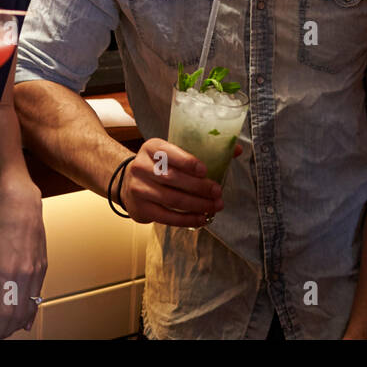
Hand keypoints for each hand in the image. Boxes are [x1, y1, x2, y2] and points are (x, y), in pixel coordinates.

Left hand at [0, 181, 46, 338]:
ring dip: (19, 322)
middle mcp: (26, 275)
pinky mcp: (43, 266)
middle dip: (7, 330)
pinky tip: (25, 316)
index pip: (4, 314)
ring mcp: (37, 271)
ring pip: (31, 307)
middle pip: (18, 315)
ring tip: (7, 329)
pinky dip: (31, 309)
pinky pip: (38, 295)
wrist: (21, 203)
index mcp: (7, 272)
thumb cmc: (0, 221)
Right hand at [118, 137, 240, 226]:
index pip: (168, 153)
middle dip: (198, 187)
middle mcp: (141, 166)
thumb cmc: (160, 166)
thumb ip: (203, 150)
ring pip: (171, 198)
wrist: (130, 183)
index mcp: (152, 148)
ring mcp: (138, 188)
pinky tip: (201, 219)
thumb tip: (237, 150)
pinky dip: (186, 219)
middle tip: (218, 192)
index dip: (187, 162)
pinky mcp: (141, 208)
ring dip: (196, 205)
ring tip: (214, 206)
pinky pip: (166, 216)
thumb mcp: (173, 153)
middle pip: (172, 178)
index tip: (205, 170)